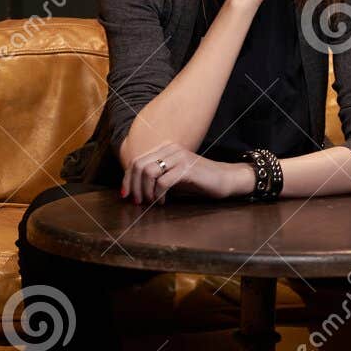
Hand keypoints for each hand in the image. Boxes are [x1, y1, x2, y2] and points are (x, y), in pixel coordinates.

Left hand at [121, 143, 248, 204]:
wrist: (224, 179)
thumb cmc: (197, 181)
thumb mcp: (172, 176)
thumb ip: (154, 178)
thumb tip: (133, 190)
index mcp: (165, 148)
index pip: (137, 161)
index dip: (127, 179)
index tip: (126, 195)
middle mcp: (170, 149)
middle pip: (139, 165)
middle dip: (134, 186)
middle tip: (137, 202)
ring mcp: (179, 157)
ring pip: (148, 172)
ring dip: (145, 191)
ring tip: (151, 202)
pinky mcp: (186, 168)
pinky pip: (163, 182)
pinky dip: (158, 194)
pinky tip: (163, 202)